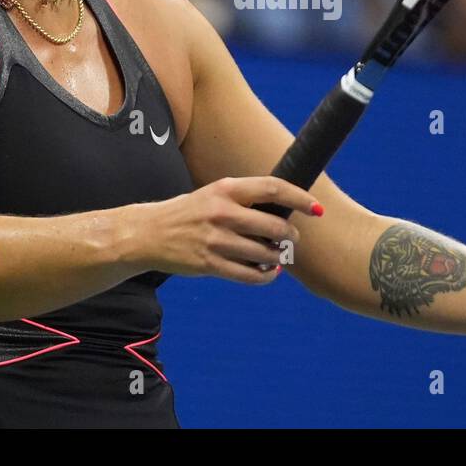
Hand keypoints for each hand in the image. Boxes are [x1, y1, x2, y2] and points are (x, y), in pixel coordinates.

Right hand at [138, 176, 320, 284]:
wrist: (148, 233)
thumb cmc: (189, 212)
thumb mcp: (214, 194)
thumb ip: (245, 199)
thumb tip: (284, 210)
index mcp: (226, 189)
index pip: (272, 188)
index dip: (299, 197)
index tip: (317, 208)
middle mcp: (222, 212)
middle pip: (274, 225)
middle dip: (290, 235)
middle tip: (292, 239)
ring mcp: (215, 240)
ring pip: (265, 253)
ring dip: (278, 257)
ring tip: (278, 256)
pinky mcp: (209, 264)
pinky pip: (249, 275)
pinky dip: (265, 276)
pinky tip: (268, 273)